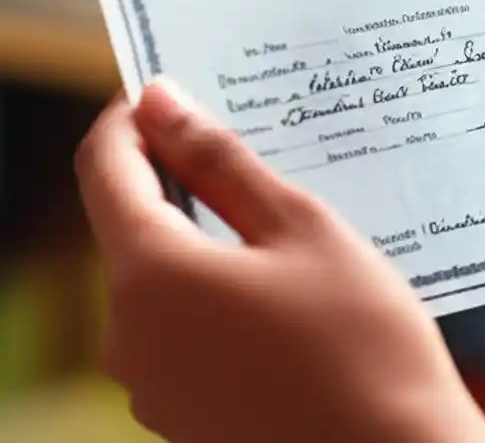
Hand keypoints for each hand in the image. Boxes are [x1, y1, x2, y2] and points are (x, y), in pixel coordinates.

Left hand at [74, 81, 484, 442]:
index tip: (169, 91)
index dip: (131, 119)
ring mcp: (150, 383)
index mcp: (150, 274)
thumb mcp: (302, 230)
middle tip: (248, 153)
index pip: (103, 167)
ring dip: (201, 242)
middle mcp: (128, 332)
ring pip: (158, 282)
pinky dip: (213, 297)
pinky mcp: (180, 415)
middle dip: (176, 180)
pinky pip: (179, 332)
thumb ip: (221, 163)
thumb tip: (161, 103)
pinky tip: (280, 296)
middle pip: (129, 226)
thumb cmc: (362, 341)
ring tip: (280, 230)